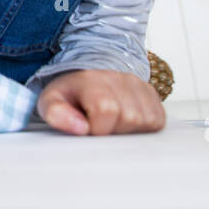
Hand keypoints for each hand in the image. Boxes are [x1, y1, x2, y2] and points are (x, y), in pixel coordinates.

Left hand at [36, 69, 164, 134]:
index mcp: (93, 80)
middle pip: (129, 118)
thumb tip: (81, 128)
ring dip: (128, 131)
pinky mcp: (153, 96)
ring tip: (111, 123)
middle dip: (112, 130)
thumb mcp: (51, 101)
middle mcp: (120, 79)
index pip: (106, 109)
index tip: (86, 127)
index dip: (97, 128)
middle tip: (98, 125)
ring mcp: (139, 86)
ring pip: (146, 121)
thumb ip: (56, 113)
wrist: (87, 78)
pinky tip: (125, 122)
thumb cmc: (70, 94)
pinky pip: (157, 122)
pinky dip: (142, 128)